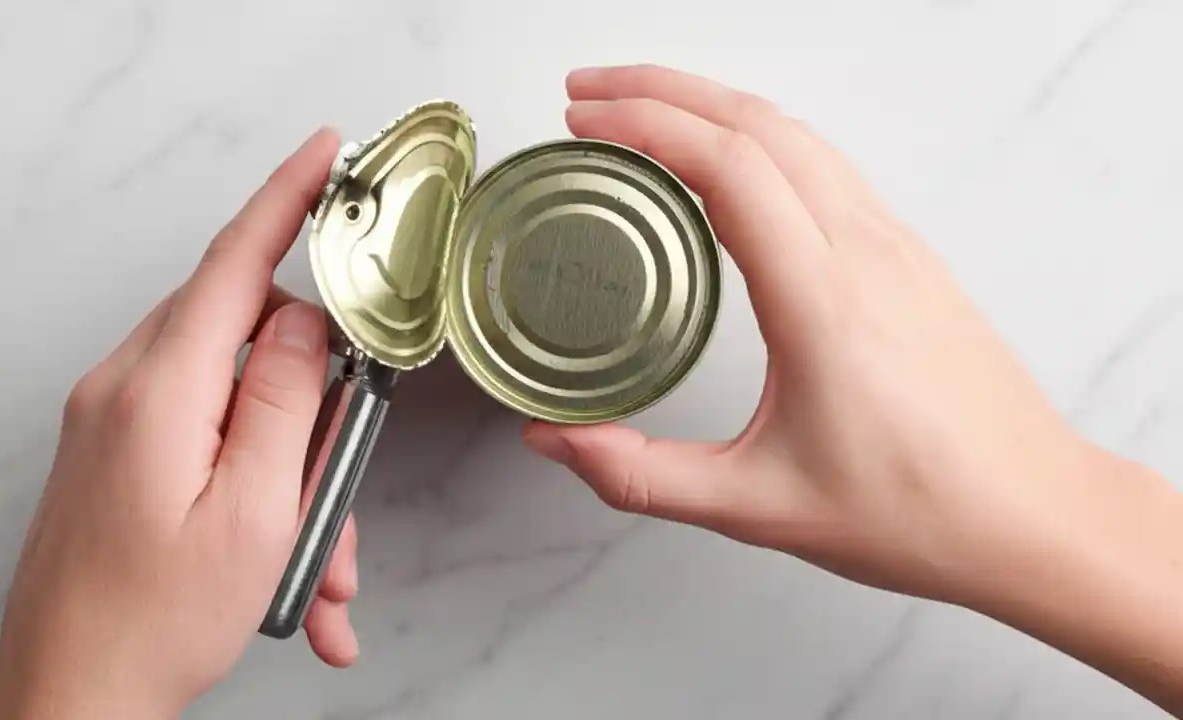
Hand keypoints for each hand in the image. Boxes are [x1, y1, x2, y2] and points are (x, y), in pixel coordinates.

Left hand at [0, 129, 358, 718]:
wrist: (70, 699)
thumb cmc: (154, 624)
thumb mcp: (254, 512)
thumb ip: (285, 401)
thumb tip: (304, 320)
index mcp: (159, 392)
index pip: (234, 264)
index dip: (286, 200)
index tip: (326, 154)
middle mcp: (128, 390)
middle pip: (252, 346)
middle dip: (316, 418)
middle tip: (339, 492)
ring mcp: (118, 421)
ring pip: (241, 404)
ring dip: (294, 480)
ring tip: (313, 570)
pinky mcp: (121, 452)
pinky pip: (212, 441)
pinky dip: (260, 494)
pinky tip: (286, 575)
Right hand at [523, 64, 1135, 606]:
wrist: (1034, 515)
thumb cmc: (917, 511)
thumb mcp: (759, 507)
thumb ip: (642, 476)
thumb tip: (555, 440)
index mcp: (824, 300)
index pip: (728, 167)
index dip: (647, 125)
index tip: (583, 118)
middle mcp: (864, 252)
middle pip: (757, 123)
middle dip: (662, 91)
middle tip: (588, 94)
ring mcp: (895, 245)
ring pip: (797, 133)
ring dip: (712, 103)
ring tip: (642, 109)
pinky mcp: (909, 257)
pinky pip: (826, 164)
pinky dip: (759, 136)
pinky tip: (727, 160)